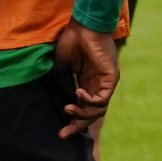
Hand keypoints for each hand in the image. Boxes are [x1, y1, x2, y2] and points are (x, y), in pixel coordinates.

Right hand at [52, 22, 119, 137]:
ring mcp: (106, 82)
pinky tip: (77, 93)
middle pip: (93, 114)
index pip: (84, 110)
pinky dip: (90, 100)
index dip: (73, 123)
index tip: (60, 133)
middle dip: (77, 126)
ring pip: (99, 110)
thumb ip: (59, 83)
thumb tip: (50, 98)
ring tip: (67, 109)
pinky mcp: (111, 76)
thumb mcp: (61, 68)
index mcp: (86, 84)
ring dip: (82, 114)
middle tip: (63, 133)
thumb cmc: (71, 42)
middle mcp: (98, 85)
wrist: (82, 27)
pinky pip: (103, 97)